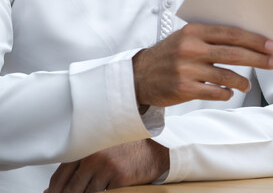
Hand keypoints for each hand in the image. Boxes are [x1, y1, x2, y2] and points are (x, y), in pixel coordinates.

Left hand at [45, 139, 168, 192]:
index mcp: (85, 149)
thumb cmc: (126, 150)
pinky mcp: (120, 178)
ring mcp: (107, 168)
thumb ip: (77, 166)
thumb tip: (51, 190)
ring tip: (93, 188)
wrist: (155, 149)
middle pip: (70, 189)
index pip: (59, 177)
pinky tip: (106, 190)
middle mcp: (94, 157)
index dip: (54, 192)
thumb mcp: (100, 151)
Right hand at [131, 23, 272, 107]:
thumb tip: (247, 41)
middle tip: (272, 62)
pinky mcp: (184, 89)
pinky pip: (215, 92)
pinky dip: (226, 93)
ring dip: (242, 81)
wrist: (139, 76)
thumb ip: (211, 37)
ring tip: (247, 84)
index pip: (232, 34)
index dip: (254, 40)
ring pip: (227, 76)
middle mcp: (191, 49)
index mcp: (194, 32)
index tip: (271, 45)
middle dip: (258, 59)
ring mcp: (187, 70)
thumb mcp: (186, 38)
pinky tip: (229, 92)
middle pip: (234, 54)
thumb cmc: (169, 54)